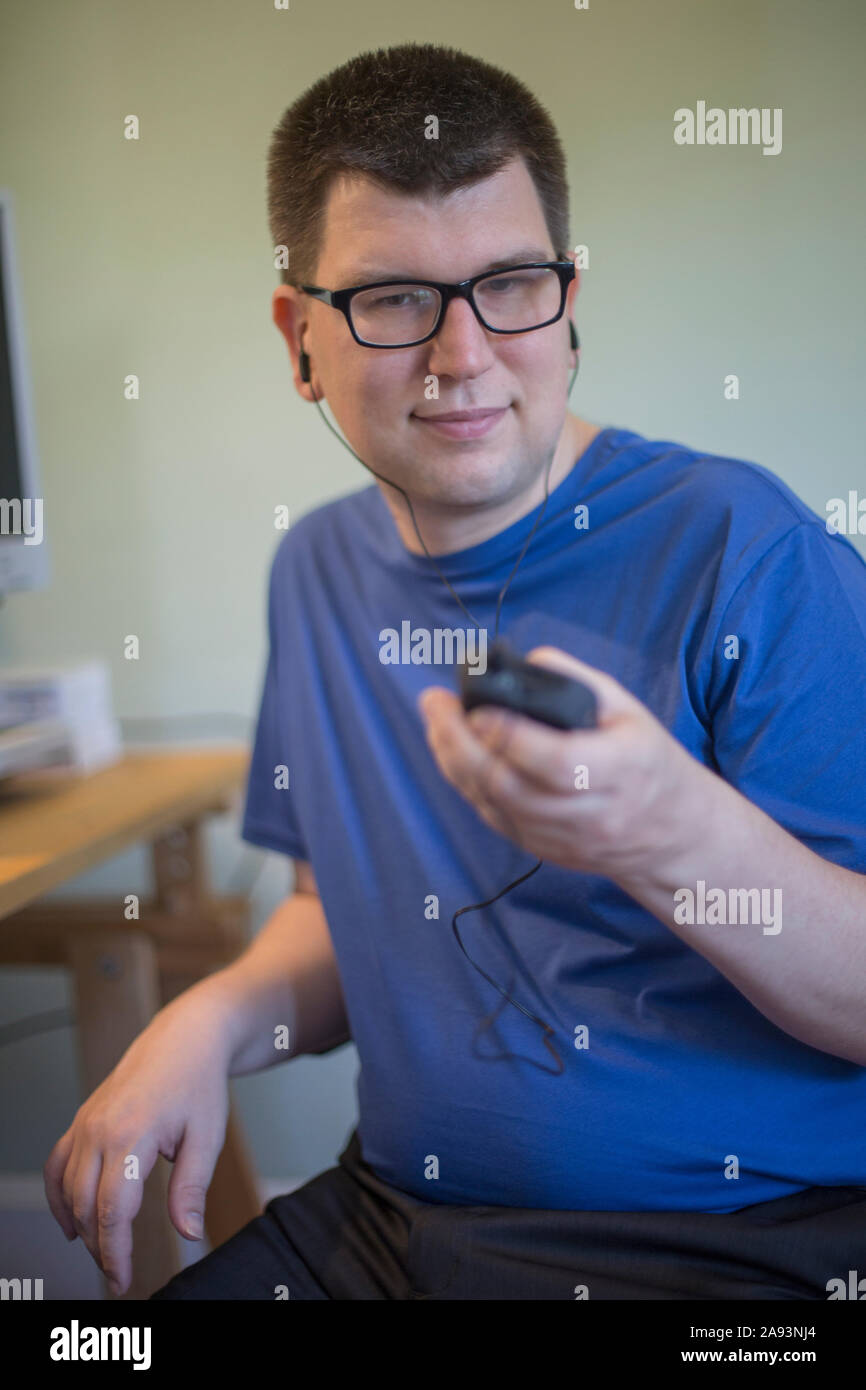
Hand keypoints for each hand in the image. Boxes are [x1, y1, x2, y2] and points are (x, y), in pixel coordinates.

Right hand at [43, 985, 233, 1296]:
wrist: (184, 1039)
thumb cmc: (198, 1084)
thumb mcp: (207, 1137)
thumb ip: (192, 1189)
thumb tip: (188, 1233)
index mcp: (132, 1134)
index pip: (112, 1210)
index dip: (115, 1251)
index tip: (123, 1278)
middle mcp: (99, 1128)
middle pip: (84, 1205)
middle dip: (99, 1246)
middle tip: (119, 1273)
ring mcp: (85, 1123)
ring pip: (67, 1190)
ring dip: (80, 1226)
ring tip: (104, 1252)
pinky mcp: (82, 1120)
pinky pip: (57, 1166)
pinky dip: (58, 1197)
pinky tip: (71, 1223)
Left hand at [418, 646, 710, 887]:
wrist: (670, 832)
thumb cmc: (647, 760)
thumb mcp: (630, 710)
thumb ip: (578, 681)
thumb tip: (523, 664)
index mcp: (620, 771)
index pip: (555, 761)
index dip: (509, 735)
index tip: (476, 707)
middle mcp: (590, 813)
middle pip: (510, 786)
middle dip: (462, 743)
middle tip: (435, 705)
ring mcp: (563, 839)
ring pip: (493, 804)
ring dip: (455, 761)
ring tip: (435, 721)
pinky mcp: (542, 850)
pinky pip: (493, 817)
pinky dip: (465, 783)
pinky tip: (451, 752)